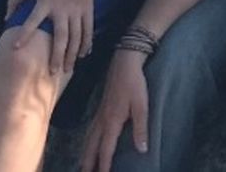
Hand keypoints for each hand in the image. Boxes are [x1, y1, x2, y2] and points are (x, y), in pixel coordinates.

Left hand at [6, 0, 93, 73]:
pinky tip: (84, 55)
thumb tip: (5, 19)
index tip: (16, 48)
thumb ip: (16, 0)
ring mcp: (76, 11)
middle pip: (60, 36)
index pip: (33, 20)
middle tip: (52, 72)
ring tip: (68, 69)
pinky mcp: (87, 10)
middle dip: (57, 55)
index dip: (24, 33)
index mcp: (45, 2)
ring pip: (76, 36)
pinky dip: (87, 43)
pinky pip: (88, 29)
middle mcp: (61, 9)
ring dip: (72, 54)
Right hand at [81, 49, 149, 171]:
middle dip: (88, 162)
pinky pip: (90, 131)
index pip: (105, 149)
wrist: (124, 63)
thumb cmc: (135, 84)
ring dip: (86, 154)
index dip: (103, 164)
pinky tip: (90, 143)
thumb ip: (140, 128)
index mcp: (111, 122)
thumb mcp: (141, 106)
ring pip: (89, 139)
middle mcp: (102, 120)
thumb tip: (141, 149)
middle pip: (92, 146)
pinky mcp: (100, 109)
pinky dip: (87, 142)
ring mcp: (99, 114)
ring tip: (84, 166)